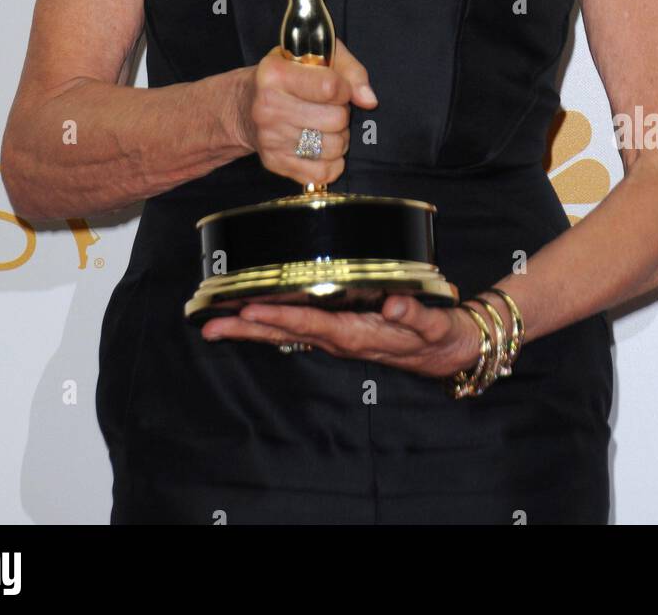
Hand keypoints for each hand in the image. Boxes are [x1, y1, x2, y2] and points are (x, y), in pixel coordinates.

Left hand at [200, 295, 482, 378]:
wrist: (448, 350)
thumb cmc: (439, 335)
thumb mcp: (433, 326)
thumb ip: (414, 317)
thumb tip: (391, 308)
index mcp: (358, 335)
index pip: (312, 325)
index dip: (280, 318)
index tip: (250, 311)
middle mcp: (340, 339)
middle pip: (287, 334)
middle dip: (248, 330)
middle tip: (209, 326)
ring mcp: (336, 337)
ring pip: (286, 334)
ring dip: (251, 330)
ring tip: (215, 324)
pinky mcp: (338, 331)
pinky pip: (297, 329)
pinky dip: (270, 324)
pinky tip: (248, 319)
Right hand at [233, 38, 376, 187]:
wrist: (244, 106)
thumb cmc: (288, 77)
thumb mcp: (316, 57)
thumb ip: (350, 71)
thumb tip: (368, 100)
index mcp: (275, 74)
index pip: (331, 87)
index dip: (345, 89)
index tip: (337, 88)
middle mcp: (268, 107)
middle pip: (336, 119)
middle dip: (342, 114)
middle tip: (329, 108)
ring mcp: (270, 138)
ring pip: (333, 147)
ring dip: (338, 138)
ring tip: (325, 126)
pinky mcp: (275, 162)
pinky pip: (324, 172)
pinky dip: (332, 162)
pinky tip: (321, 147)